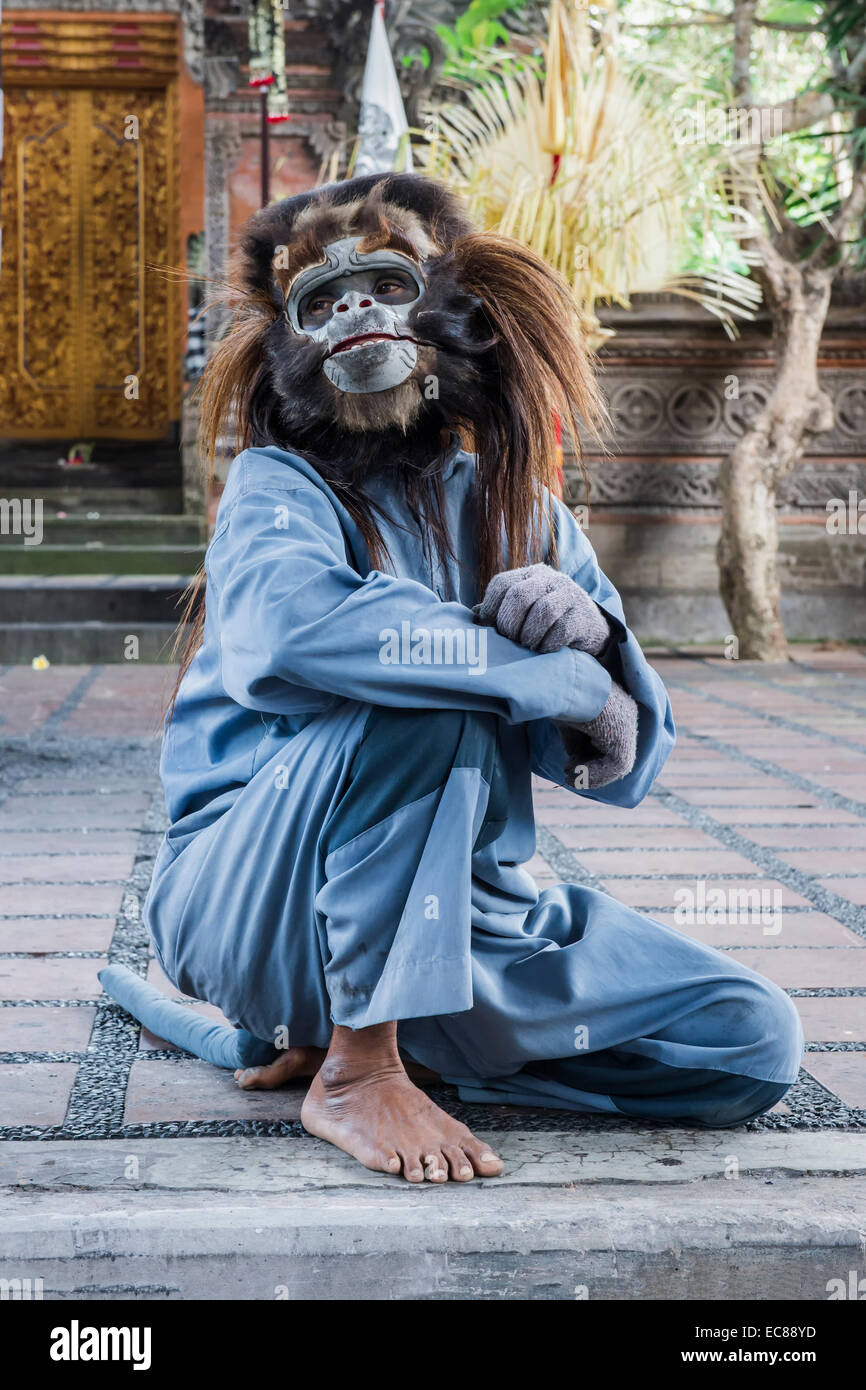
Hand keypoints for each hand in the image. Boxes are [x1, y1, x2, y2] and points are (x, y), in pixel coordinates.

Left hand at [477, 563, 609, 654]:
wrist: (590, 629)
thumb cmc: (546, 622)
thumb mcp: (524, 611)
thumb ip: (500, 611)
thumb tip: (473, 616)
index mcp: (529, 575)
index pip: (501, 583)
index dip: (490, 607)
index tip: (488, 628)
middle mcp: (549, 579)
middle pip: (519, 595)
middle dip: (509, 624)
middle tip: (510, 640)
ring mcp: (569, 594)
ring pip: (542, 611)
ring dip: (529, 635)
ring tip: (527, 646)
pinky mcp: (582, 614)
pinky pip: (561, 629)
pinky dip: (547, 644)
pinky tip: (544, 650)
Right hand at [560, 680, 638, 788]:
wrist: (562, 681)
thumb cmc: (561, 694)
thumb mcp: (568, 719)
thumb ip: (576, 740)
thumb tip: (575, 761)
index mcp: (615, 704)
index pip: (608, 736)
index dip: (588, 755)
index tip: (569, 766)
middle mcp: (626, 713)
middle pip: (613, 750)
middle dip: (590, 766)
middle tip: (569, 775)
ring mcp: (628, 725)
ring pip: (617, 761)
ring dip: (593, 775)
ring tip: (571, 779)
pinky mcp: (624, 737)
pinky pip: (616, 766)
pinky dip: (596, 776)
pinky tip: (575, 777)